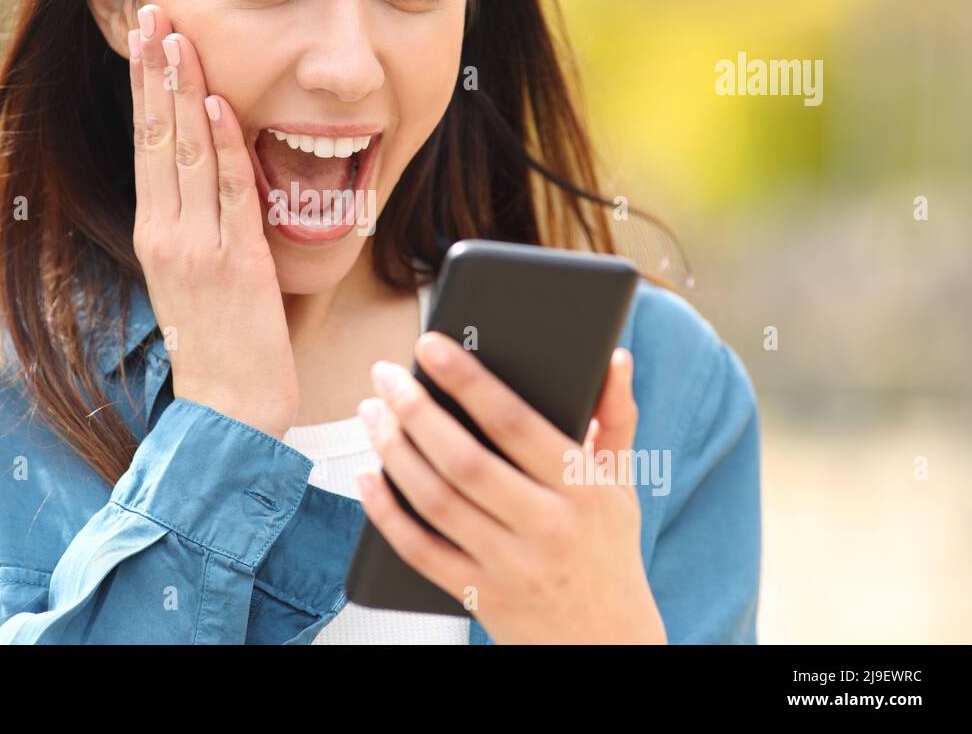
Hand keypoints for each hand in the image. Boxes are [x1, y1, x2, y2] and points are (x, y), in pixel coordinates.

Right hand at [129, 3, 298, 438]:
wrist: (229, 408)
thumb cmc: (218, 344)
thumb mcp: (194, 276)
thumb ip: (197, 224)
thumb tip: (210, 170)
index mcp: (156, 233)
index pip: (148, 144)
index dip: (147, 88)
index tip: (147, 39)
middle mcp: (167, 233)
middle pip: (156, 137)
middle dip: (154, 71)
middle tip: (152, 14)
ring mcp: (197, 246)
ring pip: (185, 154)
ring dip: (183, 92)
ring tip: (177, 38)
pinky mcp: (233, 263)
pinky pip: (226, 194)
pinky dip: (220, 147)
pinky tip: (215, 104)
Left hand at [355, 336, 666, 643]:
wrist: (607, 643)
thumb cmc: (607, 550)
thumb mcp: (620, 485)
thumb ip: (616, 418)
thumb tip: (615, 355)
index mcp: (582, 488)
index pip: (515, 422)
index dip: (467, 380)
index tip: (429, 344)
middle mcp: (547, 526)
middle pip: (464, 460)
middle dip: (415, 411)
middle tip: (384, 375)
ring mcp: (511, 565)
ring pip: (436, 501)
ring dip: (393, 451)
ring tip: (371, 413)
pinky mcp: (480, 596)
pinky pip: (420, 550)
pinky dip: (385, 512)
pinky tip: (367, 476)